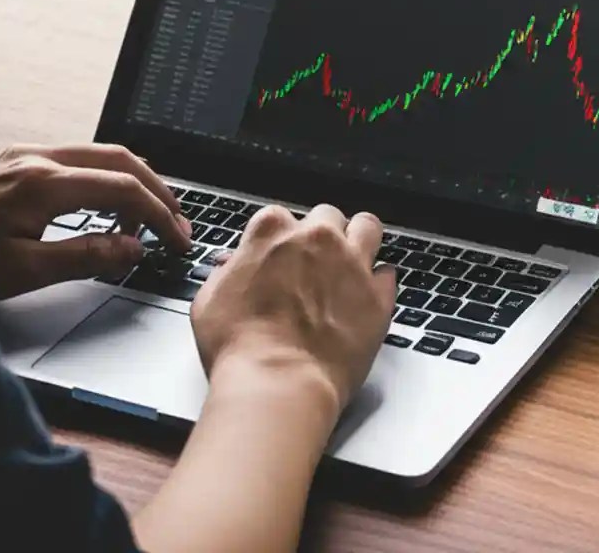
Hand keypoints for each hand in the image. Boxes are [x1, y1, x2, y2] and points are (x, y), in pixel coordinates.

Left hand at [0, 143, 190, 300]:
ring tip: (150, 220)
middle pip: (120, 159)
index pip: (122, 188)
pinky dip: (107, 180)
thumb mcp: (26, 271)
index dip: (159, 215)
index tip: (178, 239)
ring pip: (101, 155)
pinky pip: (78, 160)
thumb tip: (134, 248)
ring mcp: (25, 155)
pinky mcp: (18, 161)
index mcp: (40, 183)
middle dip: (156, 192)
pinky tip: (111, 208)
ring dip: (133, 184)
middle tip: (177, 225)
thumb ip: (88, 256)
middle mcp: (34, 158)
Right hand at [190, 204, 396, 410]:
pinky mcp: (379, 295)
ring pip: (367, 226)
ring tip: (351, 261)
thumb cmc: (240, 348)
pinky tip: (366, 296)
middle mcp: (317, 238)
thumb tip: (233, 267)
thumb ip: (226, 274)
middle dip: (320, 235)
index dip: (278, 239)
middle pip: (326, 216)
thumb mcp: (209, 302)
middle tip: (313, 262)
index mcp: (272, 232)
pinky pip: (389, 273)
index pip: (278, 216)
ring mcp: (353, 263)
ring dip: (359, 239)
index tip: (277, 257)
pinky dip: (379, 281)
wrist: (279, 383)